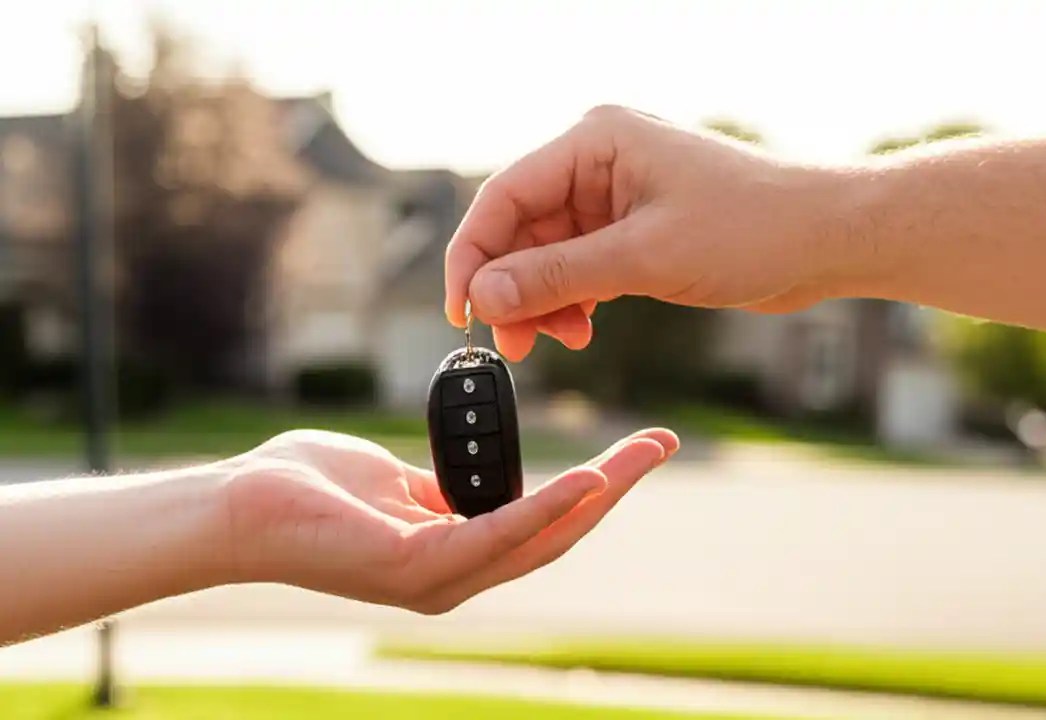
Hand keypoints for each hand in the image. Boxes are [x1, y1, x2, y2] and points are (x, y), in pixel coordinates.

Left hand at [221, 427, 676, 613]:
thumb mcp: (394, 482)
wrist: (234, 508)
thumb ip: (440, 484)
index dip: (594, 490)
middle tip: (661, 445)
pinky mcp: (417, 568)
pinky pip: (497, 533)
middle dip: (616, 490)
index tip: (635, 450)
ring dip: (597, 496)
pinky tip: (585, 480)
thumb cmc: (304, 490)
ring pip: (540, 537)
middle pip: (556, 534)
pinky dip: (546, 506)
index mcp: (451, 552)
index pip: (540, 524)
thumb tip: (468, 474)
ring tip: (640, 457)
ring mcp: (438, 579)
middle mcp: (454, 575)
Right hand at [445, 105, 866, 359]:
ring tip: (559, 342)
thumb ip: (557, 276)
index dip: (474, 257)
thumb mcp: (645, 256)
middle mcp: (600, 160)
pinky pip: (581, 264)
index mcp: (596, 140)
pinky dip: (574, 298)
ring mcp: (619, 195)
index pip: (504, 196)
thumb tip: (484, 297)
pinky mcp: (638, 228)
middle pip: (522, 227)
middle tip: (515, 345)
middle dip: (512, 288)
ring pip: (549, 252)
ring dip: (543, 299)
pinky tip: (582, 329)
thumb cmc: (753, 228)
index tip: (464, 314)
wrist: (829, 238)